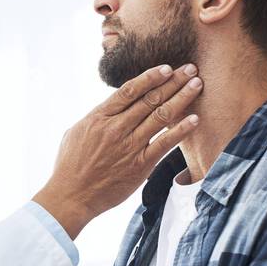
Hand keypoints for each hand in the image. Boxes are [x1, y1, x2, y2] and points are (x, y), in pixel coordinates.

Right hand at [33, 64, 201, 237]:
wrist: (70, 197)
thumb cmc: (69, 165)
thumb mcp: (76, 132)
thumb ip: (97, 117)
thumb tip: (112, 106)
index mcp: (99, 118)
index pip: (129, 90)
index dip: (150, 77)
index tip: (166, 68)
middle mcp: (116, 128)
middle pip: (150, 98)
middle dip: (173, 81)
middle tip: (190, 69)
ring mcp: (129, 147)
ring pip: (161, 116)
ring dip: (181, 98)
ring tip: (197, 85)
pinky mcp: (140, 165)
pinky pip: (164, 144)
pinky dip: (181, 130)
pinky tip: (195, 119)